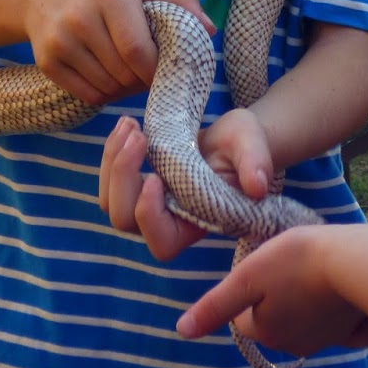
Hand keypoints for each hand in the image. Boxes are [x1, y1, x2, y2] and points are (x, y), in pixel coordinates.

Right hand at [21, 0, 208, 108]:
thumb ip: (177, 0)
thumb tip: (209, 29)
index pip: (138, 50)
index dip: (156, 69)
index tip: (166, 70)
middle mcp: (80, 18)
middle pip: (124, 73)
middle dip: (142, 79)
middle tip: (149, 71)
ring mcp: (60, 42)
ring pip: (106, 87)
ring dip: (125, 88)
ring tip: (128, 70)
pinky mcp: (46, 62)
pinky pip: (87, 95)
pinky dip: (104, 93)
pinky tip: (107, 74)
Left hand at [99, 107, 273, 260]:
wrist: (230, 137)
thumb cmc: (244, 146)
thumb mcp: (253, 146)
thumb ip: (257, 164)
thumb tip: (258, 187)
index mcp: (195, 223)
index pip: (161, 243)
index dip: (149, 216)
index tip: (155, 176)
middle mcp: (167, 221)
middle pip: (123, 220)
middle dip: (123, 177)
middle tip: (139, 135)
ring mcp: (147, 204)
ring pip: (109, 201)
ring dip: (112, 161)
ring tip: (130, 124)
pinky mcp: (136, 185)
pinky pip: (109, 179)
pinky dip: (111, 150)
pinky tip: (127, 124)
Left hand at [176, 224, 367, 353]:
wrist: (359, 264)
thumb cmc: (299, 261)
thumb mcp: (249, 276)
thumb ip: (216, 305)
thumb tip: (182, 331)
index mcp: (264, 333)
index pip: (243, 315)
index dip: (250, 287)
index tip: (265, 264)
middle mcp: (291, 345)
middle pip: (270, 317)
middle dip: (274, 294)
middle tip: (287, 263)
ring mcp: (322, 340)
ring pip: (297, 317)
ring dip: (298, 297)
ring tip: (309, 268)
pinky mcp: (346, 330)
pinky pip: (323, 318)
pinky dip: (323, 302)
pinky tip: (330, 281)